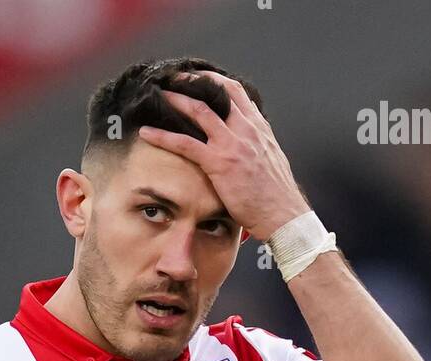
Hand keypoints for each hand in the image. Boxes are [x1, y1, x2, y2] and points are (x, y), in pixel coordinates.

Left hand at [136, 71, 310, 240]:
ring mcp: (232, 144)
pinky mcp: (219, 163)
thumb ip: (256, 146)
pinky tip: (147, 133)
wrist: (283, 214)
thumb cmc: (276, 195)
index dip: (214, 81)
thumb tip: (248, 145)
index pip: (235, 92)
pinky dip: (163, 137)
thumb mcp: (270, 159)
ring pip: (198, 111)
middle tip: (173, 77)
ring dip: (175, 100)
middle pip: (216, 92)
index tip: (199, 77)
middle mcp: (245, 129)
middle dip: (191, 81)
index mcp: (258, 127)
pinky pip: (185, 144)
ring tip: (157, 95)